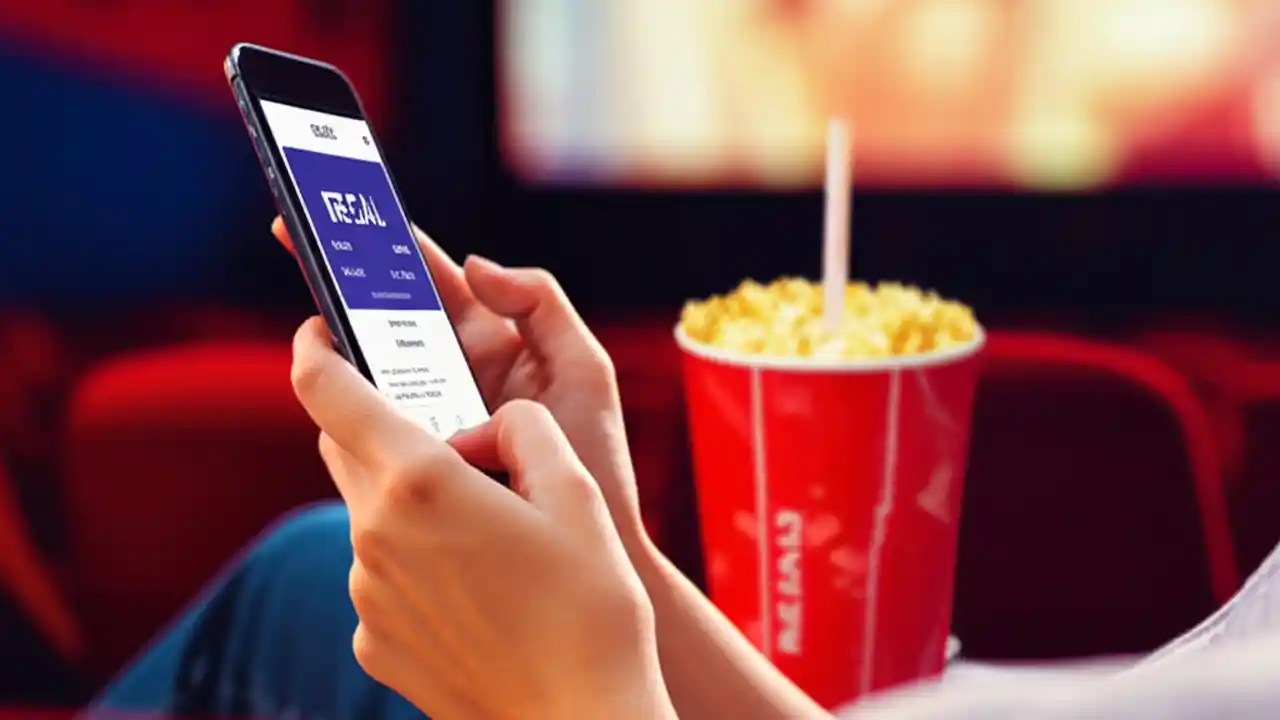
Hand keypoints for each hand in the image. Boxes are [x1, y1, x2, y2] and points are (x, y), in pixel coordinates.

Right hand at [272, 218, 643, 542]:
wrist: (598, 549)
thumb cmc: (596, 456)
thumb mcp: (584, 367)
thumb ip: (541, 305)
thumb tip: (473, 263)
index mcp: (495, 341)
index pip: (435, 283)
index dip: (393, 247)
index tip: (352, 214)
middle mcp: (457, 374)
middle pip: (391, 321)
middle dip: (349, 285)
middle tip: (306, 249)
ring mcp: (433, 417)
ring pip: (375, 373)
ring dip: (344, 346)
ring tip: (313, 315)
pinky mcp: (419, 461)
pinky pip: (375, 426)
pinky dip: (351, 409)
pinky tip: (330, 394)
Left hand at [290, 317, 675, 719]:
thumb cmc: (591, 605)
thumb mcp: (575, 489)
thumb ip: (520, 428)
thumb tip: (483, 428)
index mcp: (419, 481)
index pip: (326, 388)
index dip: (314, 345)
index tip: (320, 327)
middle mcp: (374, 534)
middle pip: (342, 447)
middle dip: (376, 422)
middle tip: (440, 429)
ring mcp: (367, 595)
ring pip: (369, 513)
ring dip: (407, 500)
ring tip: (487, 530)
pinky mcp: (372, 640)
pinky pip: (381, 574)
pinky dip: (413, 561)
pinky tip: (477, 589)